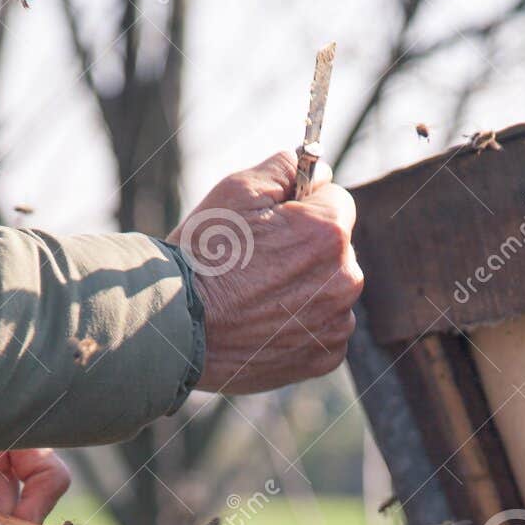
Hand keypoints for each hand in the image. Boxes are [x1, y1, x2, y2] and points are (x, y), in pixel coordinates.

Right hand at [173, 150, 363, 394]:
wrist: (179, 326)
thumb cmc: (205, 254)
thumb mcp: (238, 189)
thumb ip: (286, 167)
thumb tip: (317, 169)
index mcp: (329, 231)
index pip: (336, 201)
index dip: (303, 207)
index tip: (272, 224)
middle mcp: (345, 278)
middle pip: (337, 250)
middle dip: (307, 249)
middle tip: (258, 263)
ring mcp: (335, 323)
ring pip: (331, 291)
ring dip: (307, 289)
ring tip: (258, 296)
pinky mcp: (324, 358)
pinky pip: (324, 330)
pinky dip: (303, 326)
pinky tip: (267, 324)